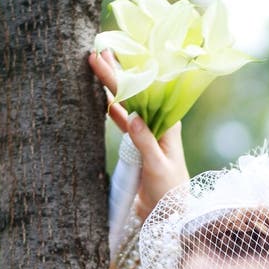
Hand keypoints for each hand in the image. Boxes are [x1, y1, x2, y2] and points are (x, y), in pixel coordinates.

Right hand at [88, 49, 189, 217]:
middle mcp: (158, 126)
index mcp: (167, 126)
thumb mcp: (159, 167)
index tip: (108, 59)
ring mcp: (147, 136)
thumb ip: (146, 143)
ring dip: (113, 89)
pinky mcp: (138, 148)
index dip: (124, 76)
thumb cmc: (171, 192)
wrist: (170, 216)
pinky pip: (123, 125)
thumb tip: (133, 116)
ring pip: (127, 107)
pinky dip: (113, 112)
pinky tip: (103, 100)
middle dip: (117, 74)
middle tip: (98, 52)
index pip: (144, 96)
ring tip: (98, 67)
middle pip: (136, 95)